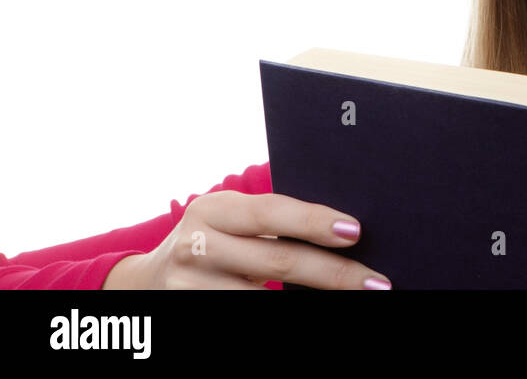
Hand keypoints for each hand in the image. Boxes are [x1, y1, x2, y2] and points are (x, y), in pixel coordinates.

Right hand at [102, 191, 391, 288]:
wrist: (146, 282)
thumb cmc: (214, 241)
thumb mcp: (231, 220)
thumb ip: (272, 220)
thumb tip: (345, 228)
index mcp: (213, 209)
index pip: (271, 211)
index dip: (313, 221)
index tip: (356, 230)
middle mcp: (197, 245)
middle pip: (277, 261)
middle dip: (334, 273)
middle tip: (377, 282)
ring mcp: (188, 287)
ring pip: (264, 299)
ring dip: (313, 303)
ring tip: (354, 299)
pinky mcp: (190, 315)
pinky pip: (247, 319)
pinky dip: (282, 317)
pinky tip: (313, 315)